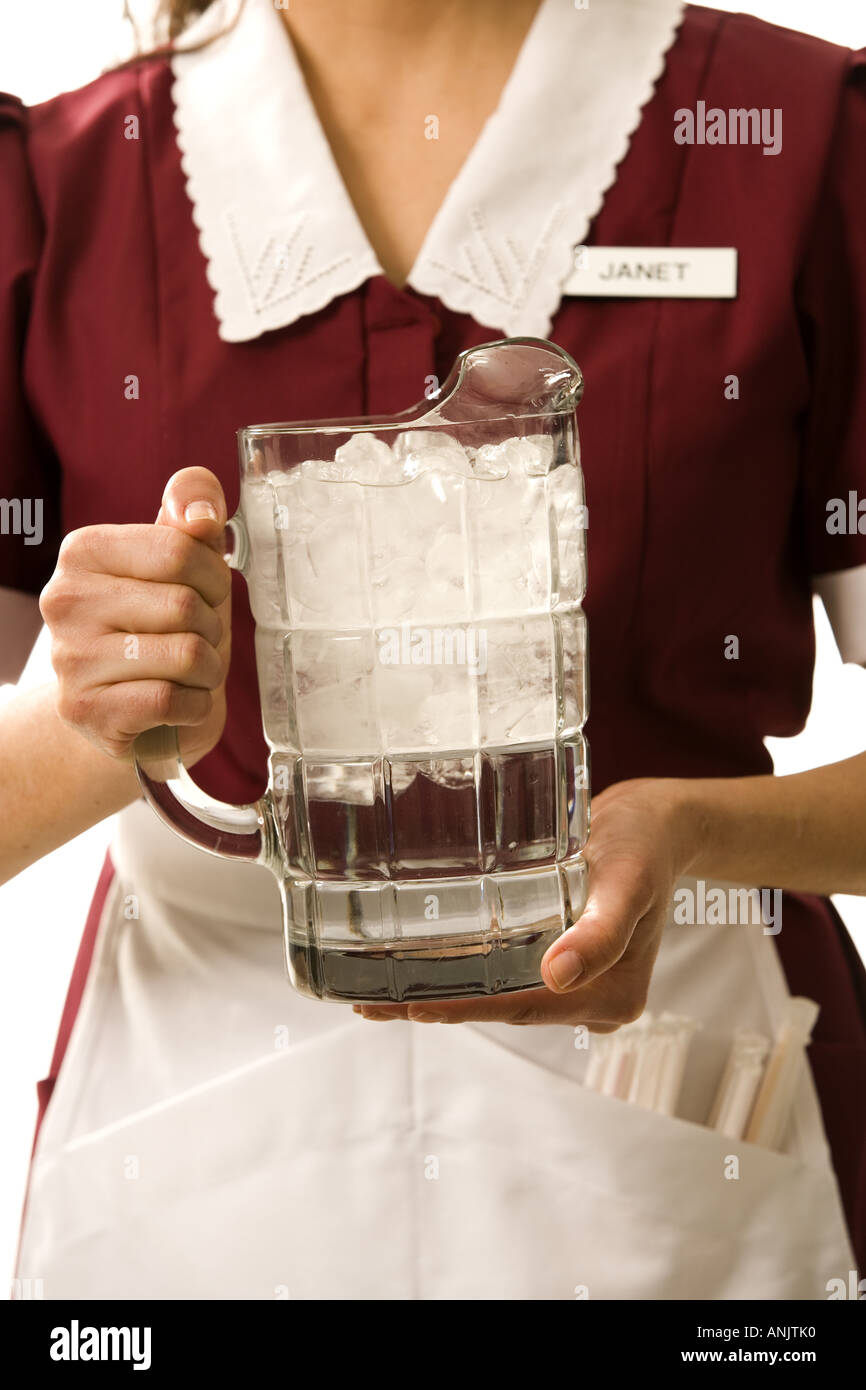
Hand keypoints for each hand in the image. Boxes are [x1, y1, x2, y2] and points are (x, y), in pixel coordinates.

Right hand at [40, 467, 231, 765]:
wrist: (132, 711)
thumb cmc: (164, 629)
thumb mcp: (185, 565)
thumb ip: (193, 513)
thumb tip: (201, 514)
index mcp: (84, 551)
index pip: (179, 548)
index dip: (215, 578)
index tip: (207, 593)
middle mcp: (65, 600)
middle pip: (185, 604)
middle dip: (213, 627)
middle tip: (197, 638)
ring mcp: (70, 658)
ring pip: (185, 654)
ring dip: (208, 668)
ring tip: (189, 672)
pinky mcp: (86, 710)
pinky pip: (172, 701)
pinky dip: (196, 705)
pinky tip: (181, 702)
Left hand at [353, 778, 695, 1029]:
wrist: (657, 824)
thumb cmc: (643, 842)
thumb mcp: (627, 880)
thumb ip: (600, 932)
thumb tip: (558, 977)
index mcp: (612, 995)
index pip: (523, 1007)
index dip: (464, 1009)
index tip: (409, 1010)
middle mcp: (593, 1001)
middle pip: (507, 1008)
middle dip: (442, 1006)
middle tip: (370, 1003)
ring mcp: (579, 985)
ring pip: (505, 996)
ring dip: (450, 992)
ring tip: (384, 991)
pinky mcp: (565, 963)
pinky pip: (512, 975)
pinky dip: (471, 972)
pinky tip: (427, 965)